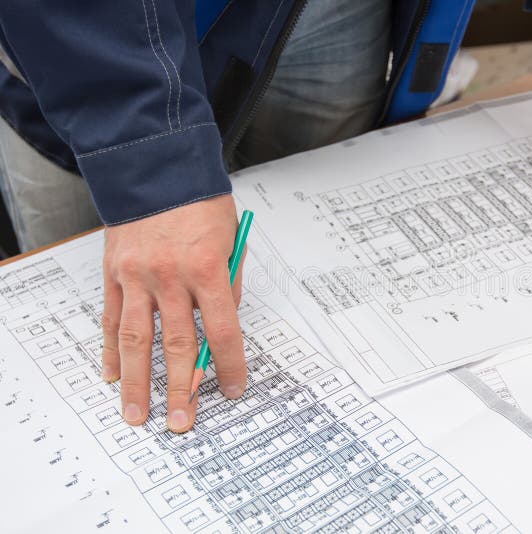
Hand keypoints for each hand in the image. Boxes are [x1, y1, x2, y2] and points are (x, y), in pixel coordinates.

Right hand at [101, 194, 246, 432]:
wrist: (157, 169)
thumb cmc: (201, 204)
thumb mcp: (232, 240)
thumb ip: (228, 285)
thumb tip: (222, 327)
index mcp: (210, 268)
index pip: (223, 331)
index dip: (230, 365)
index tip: (234, 389)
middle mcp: (172, 277)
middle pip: (178, 344)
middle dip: (181, 388)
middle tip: (182, 422)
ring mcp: (138, 277)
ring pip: (137, 339)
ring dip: (137, 382)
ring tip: (137, 414)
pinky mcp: (114, 274)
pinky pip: (112, 319)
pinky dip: (112, 349)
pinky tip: (113, 374)